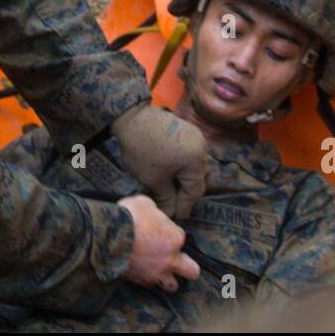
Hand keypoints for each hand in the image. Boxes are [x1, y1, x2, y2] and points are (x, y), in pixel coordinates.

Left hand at [111, 103, 207, 217]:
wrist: (131, 118)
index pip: (194, 192)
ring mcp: (197, 137)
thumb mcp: (154, 180)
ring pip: (197, 166)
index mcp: (197, 162)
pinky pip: (192, 154)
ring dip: (187, 179)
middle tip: (175, 204)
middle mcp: (202, 149)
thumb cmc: (142, 151)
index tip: (175, 218)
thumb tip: (171, 213)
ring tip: (173, 189)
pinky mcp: (188, 131)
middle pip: (201, 178)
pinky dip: (185, 166)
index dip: (184, 207)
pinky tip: (172, 172)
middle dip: (188, 193)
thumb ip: (167, 198)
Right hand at [119, 195, 200, 291]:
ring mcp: (156, 273)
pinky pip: (149, 285)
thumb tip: (152, 215)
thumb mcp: (144, 203)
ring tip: (159, 271)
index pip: (182, 238)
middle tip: (177, 260)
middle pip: (192, 271)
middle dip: (187, 266)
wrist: (107, 235)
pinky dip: (147, 279)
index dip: (171, 234)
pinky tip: (140, 271)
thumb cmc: (128, 215)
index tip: (160, 231)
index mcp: (175, 238)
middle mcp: (171, 259)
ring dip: (168, 278)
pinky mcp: (141, 281)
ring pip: (173, 286)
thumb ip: (155, 212)